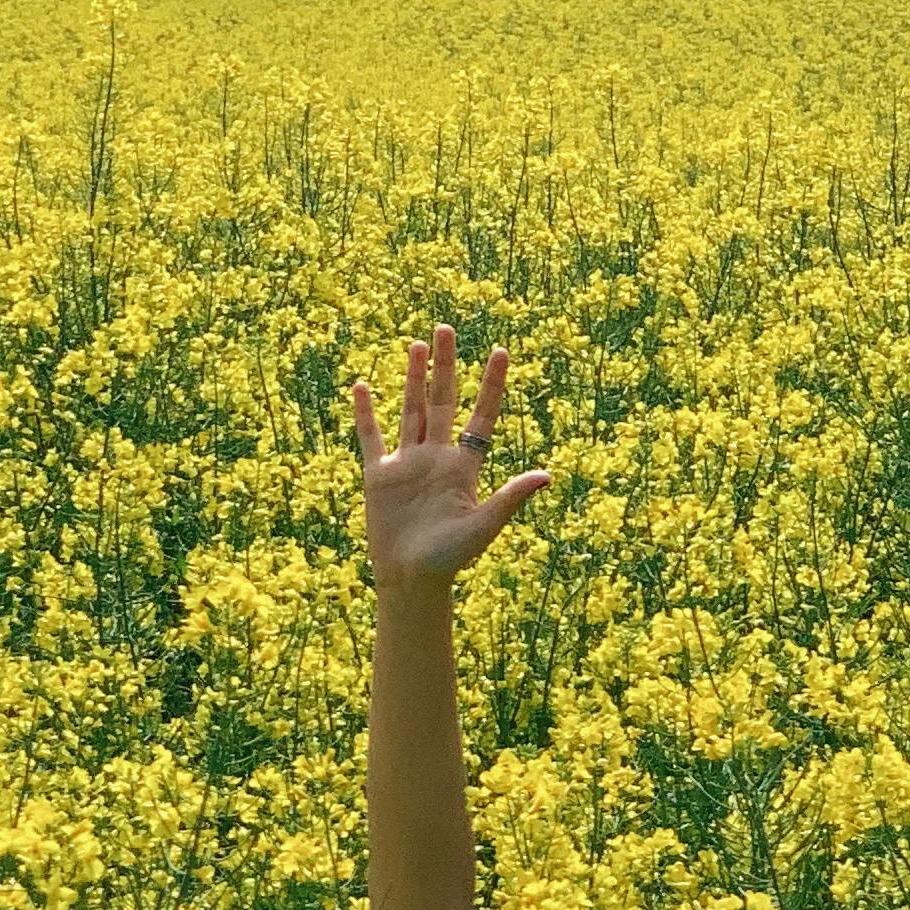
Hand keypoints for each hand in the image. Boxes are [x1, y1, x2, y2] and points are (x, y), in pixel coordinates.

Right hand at [352, 327, 551, 590]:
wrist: (411, 581)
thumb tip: (547, 475)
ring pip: (411, 411)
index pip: (481, 416)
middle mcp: (437, 458)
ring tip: (418, 345)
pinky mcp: (380, 476)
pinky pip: (372, 437)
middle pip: (442, 402)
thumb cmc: (450, 559)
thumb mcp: (483, 526)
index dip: (491, 385)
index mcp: (464, 467)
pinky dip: (366, 413)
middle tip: (447, 328)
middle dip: (446, 366)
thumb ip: (511, 498)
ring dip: (414, 379)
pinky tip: (363, 386)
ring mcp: (407, 464)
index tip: (501, 352)